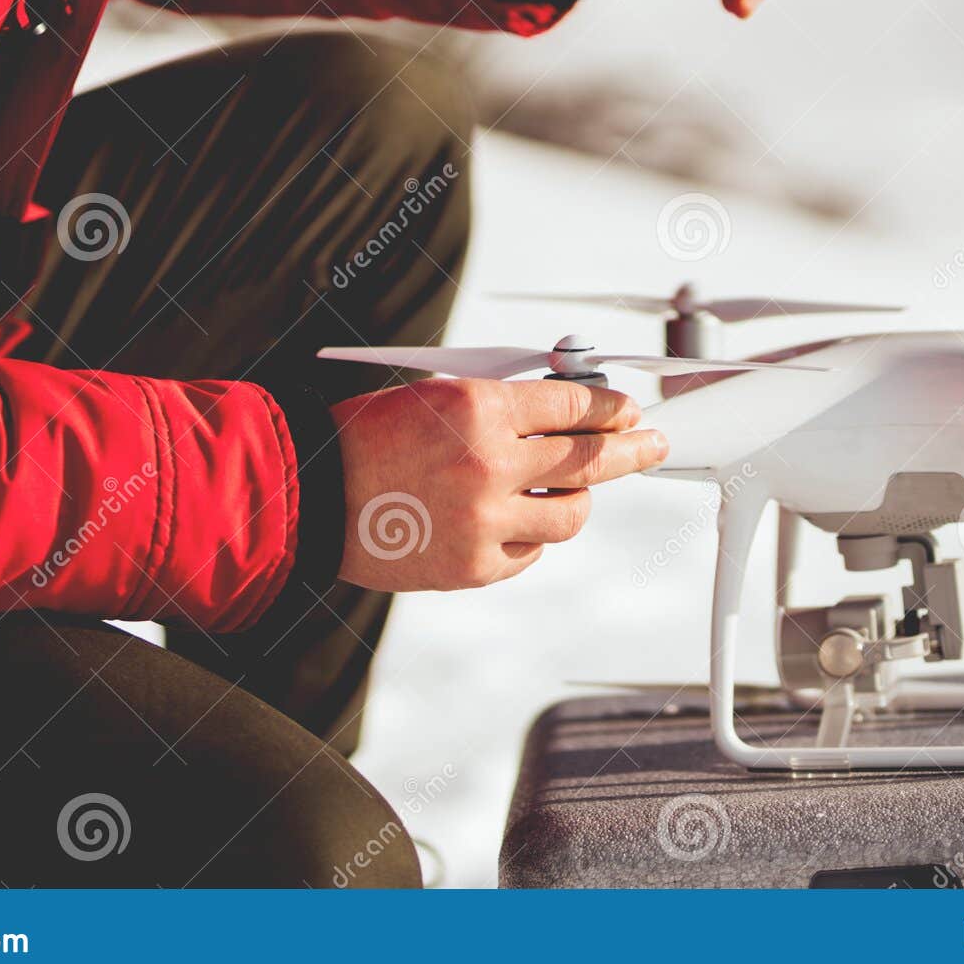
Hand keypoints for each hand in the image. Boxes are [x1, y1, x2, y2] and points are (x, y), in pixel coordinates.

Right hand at [331, 377, 668, 591]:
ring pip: (570, 517)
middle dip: (632, 450)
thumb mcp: (436, 396)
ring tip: (564, 493)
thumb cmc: (367, 438)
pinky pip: (530, 554)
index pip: (575, 406)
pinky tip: (509, 524)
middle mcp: (490, 464)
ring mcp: (484, 521)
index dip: (612, 409)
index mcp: (479, 408)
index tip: (630, 413)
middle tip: (653, 446)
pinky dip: (529, 539)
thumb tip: (565, 411)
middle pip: (590, 461)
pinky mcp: (474, 566)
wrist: (310, 496)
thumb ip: (501, 404)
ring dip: (575, 501)